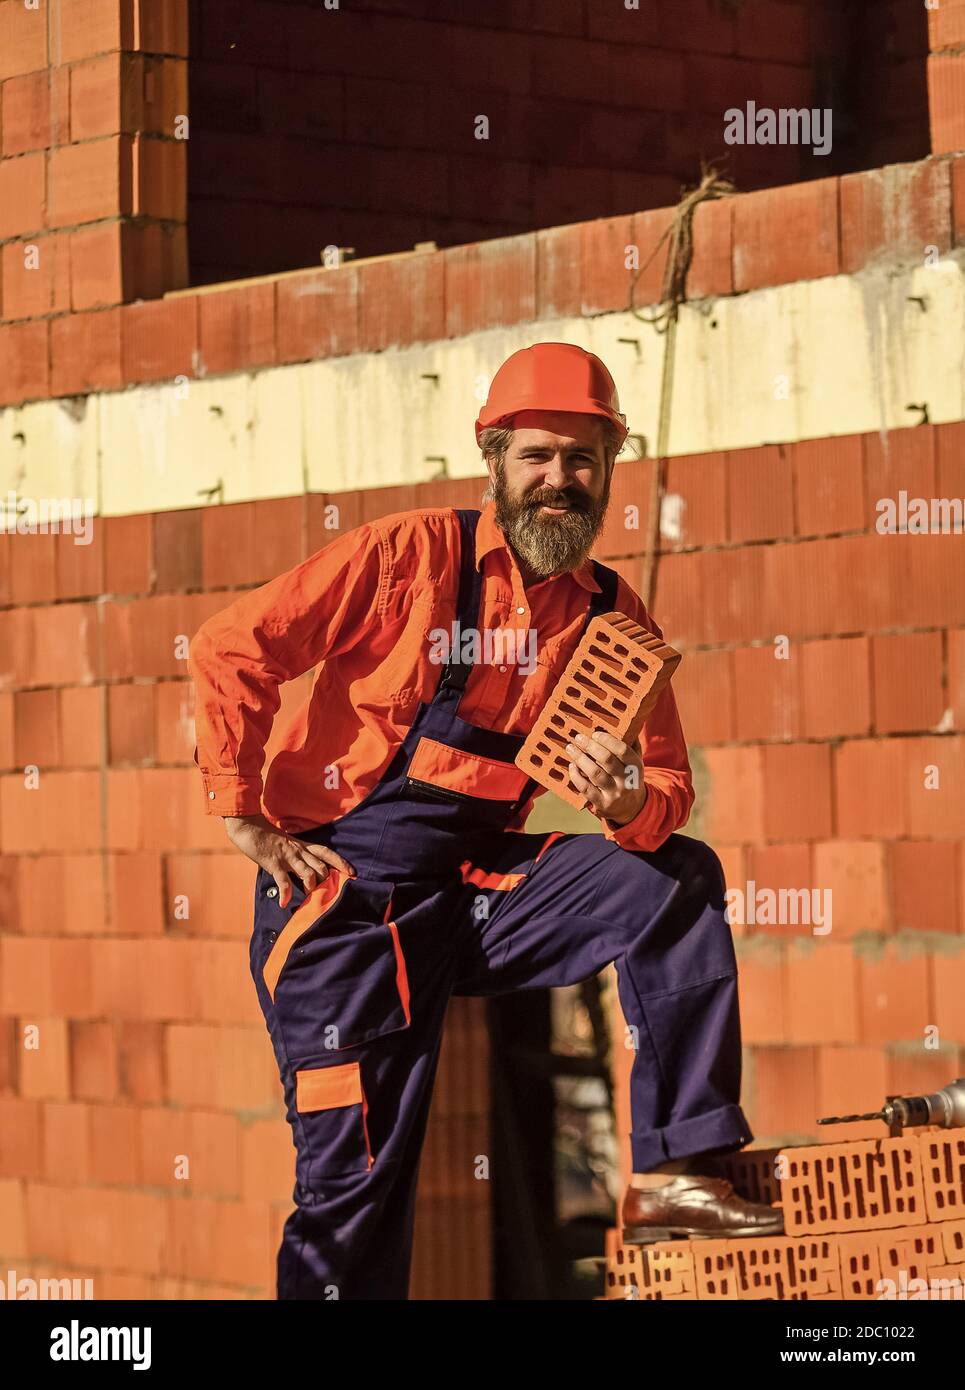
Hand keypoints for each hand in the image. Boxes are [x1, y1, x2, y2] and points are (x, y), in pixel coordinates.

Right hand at [224, 813, 354, 907]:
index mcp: (303, 846)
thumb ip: (298, 855)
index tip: (353, 872)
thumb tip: (307, 871)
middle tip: (329, 893)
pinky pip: (282, 880)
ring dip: (311, 886)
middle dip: (327, 880)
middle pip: (320, 865)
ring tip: (310, 898)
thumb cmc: (269, 838)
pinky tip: (284, 903)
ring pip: (307, 872)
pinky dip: (284, 893)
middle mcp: (299, 851)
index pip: (327, 853)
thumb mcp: (288, 844)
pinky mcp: (273, 863)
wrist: (250, 828)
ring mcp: (287, 857)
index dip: (341, 862)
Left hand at [564, 729, 647, 826]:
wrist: (632, 808)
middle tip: (578, 737)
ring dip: (580, 759)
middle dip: (590, 746)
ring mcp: (614, 794)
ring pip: (594, 773)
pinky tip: (571, 766)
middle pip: (607, 760)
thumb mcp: (636, 762)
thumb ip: (631, 744)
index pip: (623, 750)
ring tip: (570, 748)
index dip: (608, 740)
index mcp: (635, 767)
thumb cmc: (629, 777)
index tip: (595, 733)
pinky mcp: (602, 804)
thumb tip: (624, 722)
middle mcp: (626, 781)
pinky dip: (576, 776)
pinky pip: (585, 789)